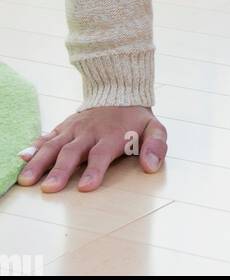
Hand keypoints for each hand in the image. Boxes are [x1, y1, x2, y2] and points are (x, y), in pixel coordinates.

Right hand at [16, 106, 166, 191]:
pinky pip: (47, 136)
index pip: (101, 153)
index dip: (94, 170)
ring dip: (40, 162)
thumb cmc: (136, 119)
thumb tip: (151, 166)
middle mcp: (89, 132)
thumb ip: (156, 146)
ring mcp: (73, 129)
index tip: (85, 187)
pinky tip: (22, 158)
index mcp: (111, 135)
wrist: (119, 91)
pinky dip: (34, 147)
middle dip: (60, 170)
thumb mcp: (154, 128)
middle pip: (72, 152)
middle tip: (49, 189)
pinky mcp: (63, 127)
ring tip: (27, 179)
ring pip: (54, 145)